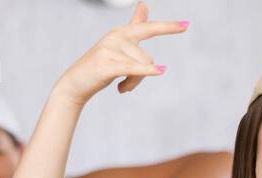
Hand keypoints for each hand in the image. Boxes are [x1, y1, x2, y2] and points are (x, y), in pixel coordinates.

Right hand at [52, 1, 183, 105]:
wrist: (75, 83)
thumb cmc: (100, 65)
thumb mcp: (118, 44)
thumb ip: (134, 25)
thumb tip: (144, 3)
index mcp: (121, 33)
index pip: (148, 28)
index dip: (168, 27)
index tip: (186, 25)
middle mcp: (116, 36)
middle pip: (147, 58)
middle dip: (145, 74)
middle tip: (129, 84)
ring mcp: (110, 49)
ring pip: (141, 69)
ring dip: (134, 83)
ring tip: (121, 86)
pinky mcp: (107, 64)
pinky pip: (134, 68)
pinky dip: (147, 71)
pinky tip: (161, 71)